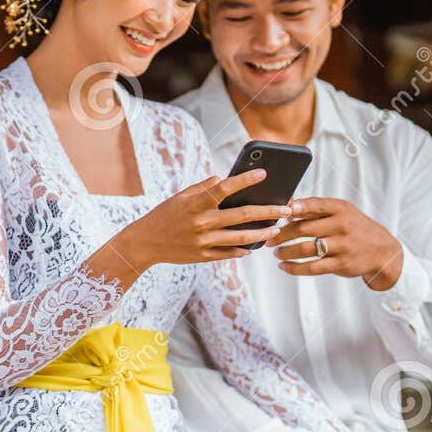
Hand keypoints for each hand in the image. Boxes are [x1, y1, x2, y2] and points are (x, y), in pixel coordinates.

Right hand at [105, 168, 290, 274]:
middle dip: (268, 211)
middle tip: (287, 208)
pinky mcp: (203, 257)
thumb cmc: (164, 216)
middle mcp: (202, 222)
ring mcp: (204, 241)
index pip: (225, 188)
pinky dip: (244, 250)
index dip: (246, 180)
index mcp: (196, 203)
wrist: (144, 243)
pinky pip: (230, 253)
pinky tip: (255, 245)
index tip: (264, 174)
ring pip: (242, 238)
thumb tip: (222, 179)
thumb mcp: (180, 197)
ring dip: (263, 233)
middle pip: (243, 215)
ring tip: (277, 229)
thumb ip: (202, 188)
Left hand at [265, 197, 403, 289]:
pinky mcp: (341, 264)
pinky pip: (313, 267)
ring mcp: (342, 246)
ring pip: (306, 249)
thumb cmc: (355, 228)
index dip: (297, 207)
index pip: (316, 205)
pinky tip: (284, 266)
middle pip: (304, 229)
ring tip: (276, 252)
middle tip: (269, 237)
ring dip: (286, 251)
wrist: (382, 250)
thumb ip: (316, 209)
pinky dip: (294, 268)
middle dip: (282, 234)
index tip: (281, 210)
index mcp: (341, 209)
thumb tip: (287, 206)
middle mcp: (342, 226)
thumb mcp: (342, 212)